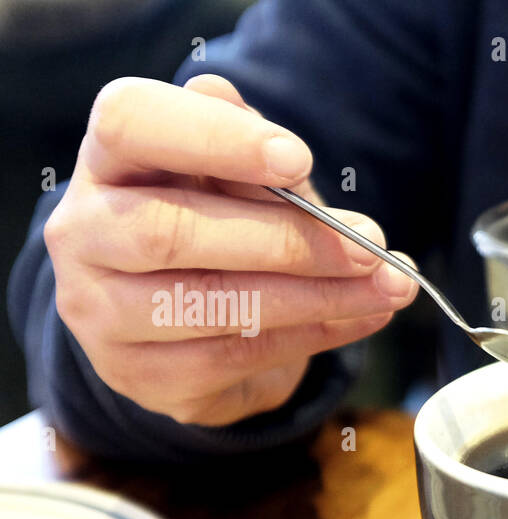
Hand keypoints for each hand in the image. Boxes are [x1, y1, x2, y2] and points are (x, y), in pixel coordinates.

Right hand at [42, 75, 418, 426]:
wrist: (191, 323)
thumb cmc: (221, 224)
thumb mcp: (241, 177)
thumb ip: (258, 157)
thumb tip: (288, 159)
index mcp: (108, 158)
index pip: (130, 122)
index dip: (213, 138)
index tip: (298, 159)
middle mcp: (83, 231)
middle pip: (168, 230)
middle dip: (286, 240)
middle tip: (370, 244)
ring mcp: (101, 311)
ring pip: (211, 303)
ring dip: (318, 296)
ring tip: (389, 285)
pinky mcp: (141, 374)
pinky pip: (236, 356)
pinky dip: (315, 335)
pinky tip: (365, 316)